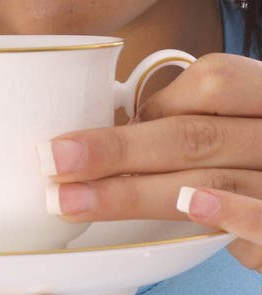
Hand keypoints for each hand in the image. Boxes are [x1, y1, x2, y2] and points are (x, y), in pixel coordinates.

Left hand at [41, 53, 261, 273]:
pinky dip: (227, 212)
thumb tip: (111, 126)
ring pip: (212, 176)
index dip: (149, 106)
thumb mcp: (238, 124)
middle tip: (53, 160)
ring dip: (137, 192)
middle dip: (115, 149)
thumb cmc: (259, 154)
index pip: (211, 83)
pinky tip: (187, 208)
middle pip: (193, 133)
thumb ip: (192, 120)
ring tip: (76, 201)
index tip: (88, 133)